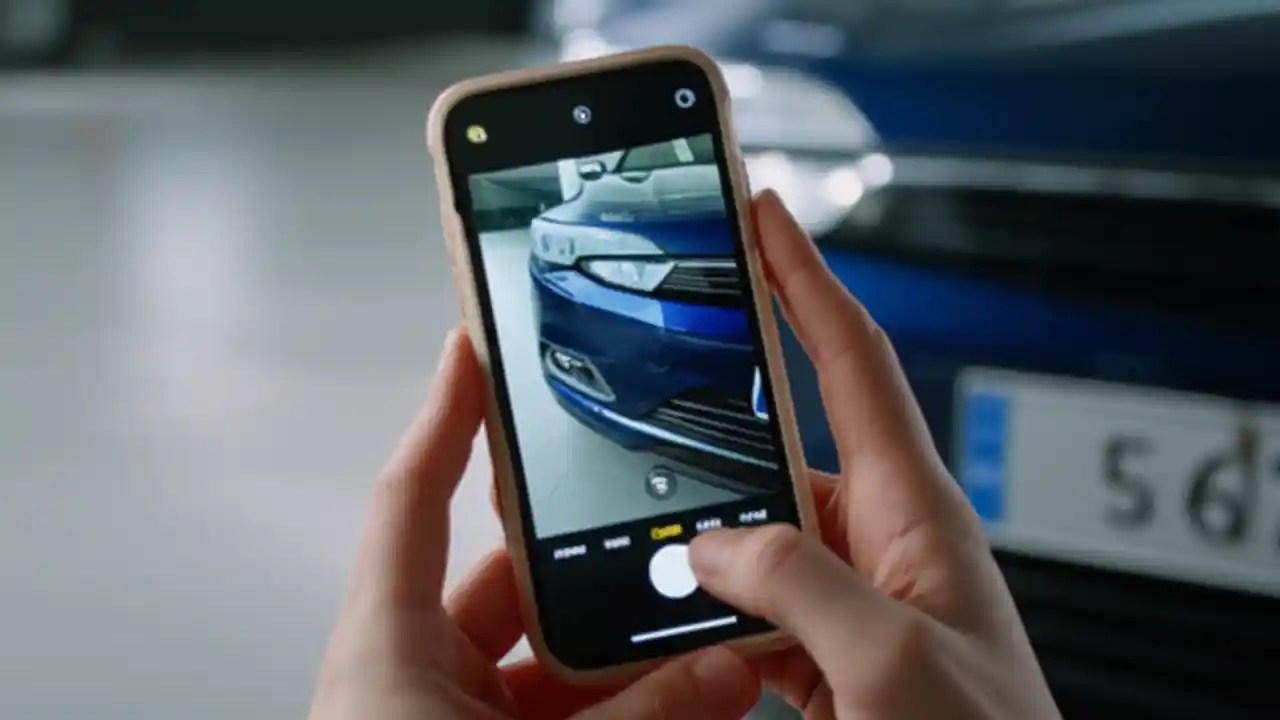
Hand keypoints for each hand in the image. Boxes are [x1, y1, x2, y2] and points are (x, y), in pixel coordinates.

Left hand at [308, 330, 760, 719]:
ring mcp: (444, 714)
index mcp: (385, 650)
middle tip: (667, 549)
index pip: (412, 500)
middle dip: (596, 572)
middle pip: (512, 586)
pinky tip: (674, 700)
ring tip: (696, 645)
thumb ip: (636, 713)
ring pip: (544, 659)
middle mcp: (411, 673)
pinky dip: (609, 704)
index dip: (445, 417)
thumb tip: (728, 667)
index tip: (472, 350)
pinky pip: (549, 707)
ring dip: (619, 657)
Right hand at [688, 191, 1060, 718]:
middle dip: (720, 401)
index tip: (766, 214)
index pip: (853, 364)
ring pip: (752, 531)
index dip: (806, 280)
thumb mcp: (891, 656)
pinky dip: (704, 598)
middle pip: (784, 443)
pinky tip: (664, 603)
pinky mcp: (822, 651)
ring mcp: (847, 597)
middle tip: (659, 349)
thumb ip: (796, 585)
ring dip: (699, 524)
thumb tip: (711, 545)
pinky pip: (748, 601)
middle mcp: (879, 542)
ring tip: (634, 507)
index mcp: (914, 513)